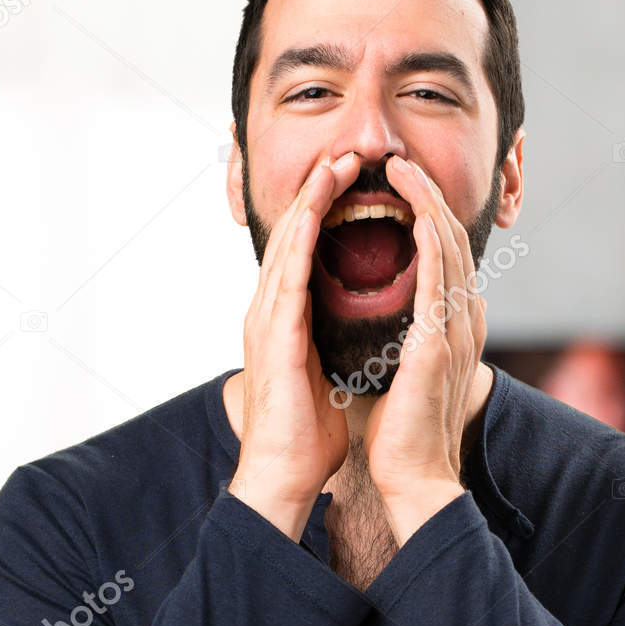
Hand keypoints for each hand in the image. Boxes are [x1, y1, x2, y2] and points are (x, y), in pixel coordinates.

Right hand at [228, 151, 361, 539]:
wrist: (284, 471)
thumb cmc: (308, 431)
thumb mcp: (326, 370)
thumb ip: (333, 340)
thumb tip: (357, 326)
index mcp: (286, 318)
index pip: (305, 249)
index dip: (324, 210)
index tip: (351, 179)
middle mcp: (270, 312)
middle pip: (293, 235)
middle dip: (317, 190)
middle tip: (344, 153)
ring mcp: (267, 322)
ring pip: (287, 246)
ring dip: (309, 203)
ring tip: (332, 165)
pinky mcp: (274, 338)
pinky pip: (287, 280)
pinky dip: (299, 243)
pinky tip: (311, 215)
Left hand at [364, 155, 487, 542]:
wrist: (412, 478)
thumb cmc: (403, 433)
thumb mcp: (408, 371)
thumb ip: (409, 338)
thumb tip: (395, 318)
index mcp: (455, 328)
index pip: (448, 256)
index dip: (429, 215)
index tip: (403, 185)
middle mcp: (464, 324)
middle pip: (454, 242)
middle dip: (429, 196)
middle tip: (402, 161)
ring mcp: (456, 334)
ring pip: (451, 253)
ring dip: (430, 206)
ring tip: (406, 171)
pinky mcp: (438, 349)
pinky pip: (440, 286)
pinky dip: (434, 247)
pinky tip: (423, 217)